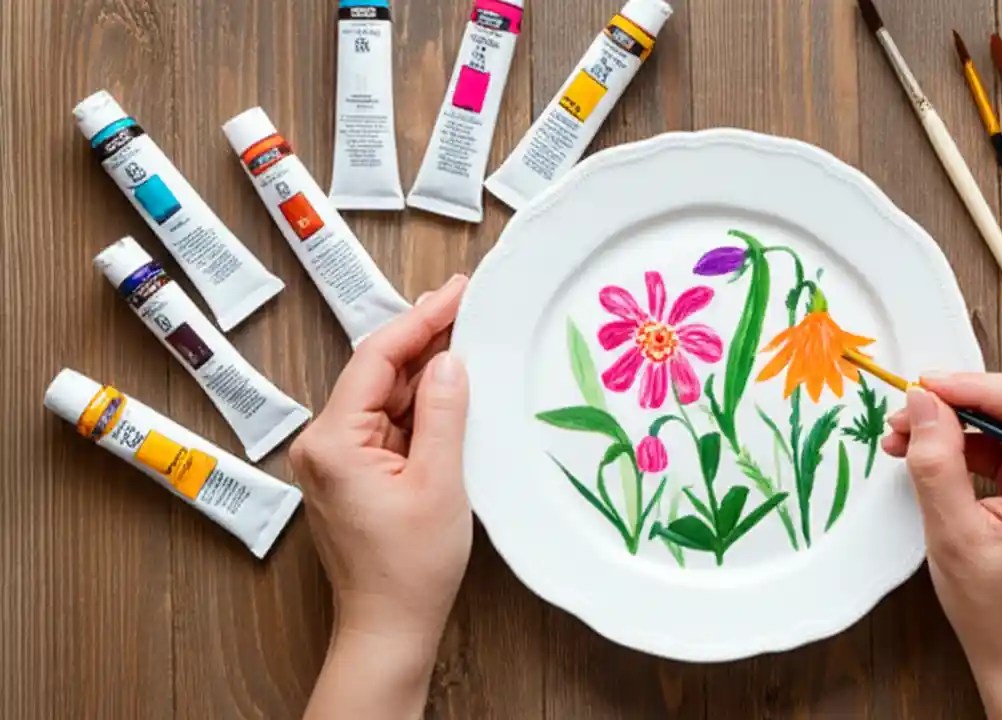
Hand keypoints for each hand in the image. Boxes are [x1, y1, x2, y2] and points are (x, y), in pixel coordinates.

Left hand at [289, 275, 471, 719]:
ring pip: (384, 397)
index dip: (420, 319)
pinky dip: (419, 407)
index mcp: (334, 441)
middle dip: (424, 339)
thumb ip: (444, 413)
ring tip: (466, 337)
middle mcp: (323, 444)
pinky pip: (387, 424)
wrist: (389, 628)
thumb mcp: (440, 482)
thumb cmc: (411, 568)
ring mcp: (335, 459)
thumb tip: (450, 361)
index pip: (377, 358)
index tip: (456, 291)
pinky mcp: (352, 474)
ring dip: (424, 372)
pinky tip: (450, 388)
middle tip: (467, 303)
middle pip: (378, 373)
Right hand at [881, 370, 1001, 719]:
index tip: (922, 387)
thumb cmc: (998, 612)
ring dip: (962, 423)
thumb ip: (937, 463)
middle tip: (908, 416)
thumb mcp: (955, 535)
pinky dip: (974, 444)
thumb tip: (922, 402)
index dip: (973, 387)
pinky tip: (935, 454)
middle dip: (962, 403)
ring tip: (910, 438)